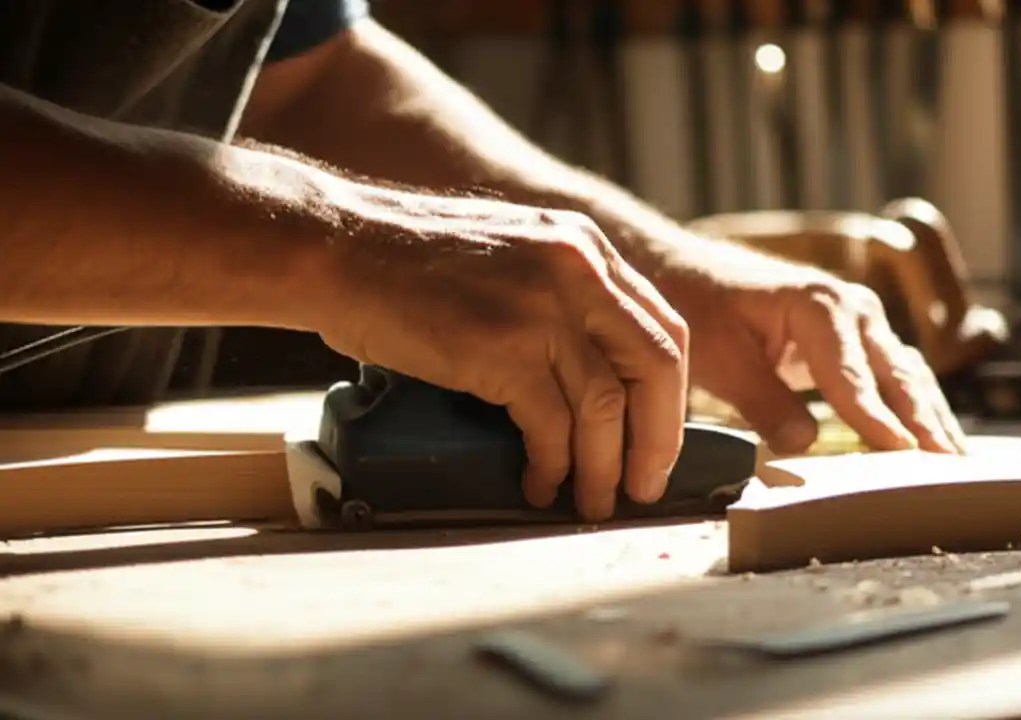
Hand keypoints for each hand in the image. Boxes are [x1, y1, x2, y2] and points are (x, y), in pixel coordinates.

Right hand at [305, 187, 688, 520]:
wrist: (336, 246)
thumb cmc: (407, 261)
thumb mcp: (509, 255)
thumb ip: (557, 296)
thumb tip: (587, 374)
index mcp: (584, 248)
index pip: (664, 327)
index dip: (670, 394)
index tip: (657, 436)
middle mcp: (578, 269)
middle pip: (657, 366)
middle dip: (658, 436)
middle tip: (644, 484)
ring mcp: (542, 307)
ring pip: (608, 406)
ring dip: (605, 466)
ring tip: (592, 501)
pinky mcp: (502, 348)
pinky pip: (552, 426)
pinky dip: (553, 466)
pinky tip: (540, 484)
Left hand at [658, 237, 964, 455]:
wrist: (691, 276)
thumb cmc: (702, 312)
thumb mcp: (721, 358)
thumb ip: (762, 402)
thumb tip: (803, 446)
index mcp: (821, 306)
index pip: (854, 377)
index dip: (877, 420)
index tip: (902, 455)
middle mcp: (855, 310)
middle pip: (900, 375)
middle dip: (927, 424)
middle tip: (952, 472)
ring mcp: (863, 325)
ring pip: (909, 378)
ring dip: (934, 421)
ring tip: (958, 467)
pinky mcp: (859, 344)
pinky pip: (897, 380)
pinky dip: (918, 412)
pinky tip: (935, 445)